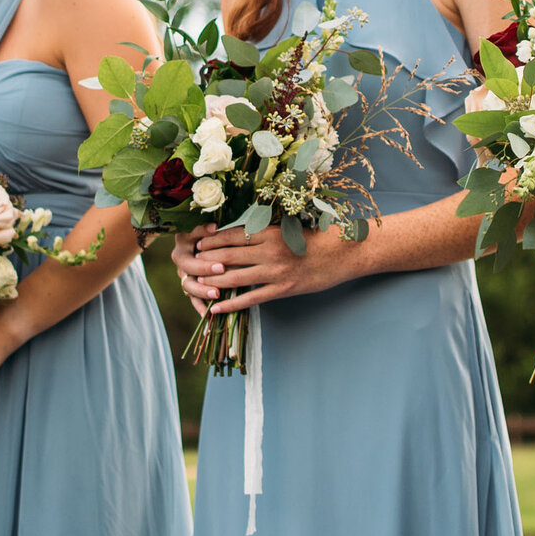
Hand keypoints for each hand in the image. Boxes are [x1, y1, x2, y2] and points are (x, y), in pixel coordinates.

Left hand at [175, 222, 360, 314]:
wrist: (344, 253)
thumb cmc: (318, 237)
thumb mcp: (290, 228)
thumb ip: (266, 231)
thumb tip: (242, 233)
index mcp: (270, 232)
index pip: (233, 235)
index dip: (212, 240)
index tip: (197, 243)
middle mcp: (269, 250)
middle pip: (229, 255)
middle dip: (206, 260)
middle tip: (190, 264)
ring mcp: (275, 271)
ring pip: (235, 277)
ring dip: (213, 281)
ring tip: (197, 284)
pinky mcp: (283, 289)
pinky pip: (251, 298)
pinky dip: (231, 303)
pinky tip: (216, 307)